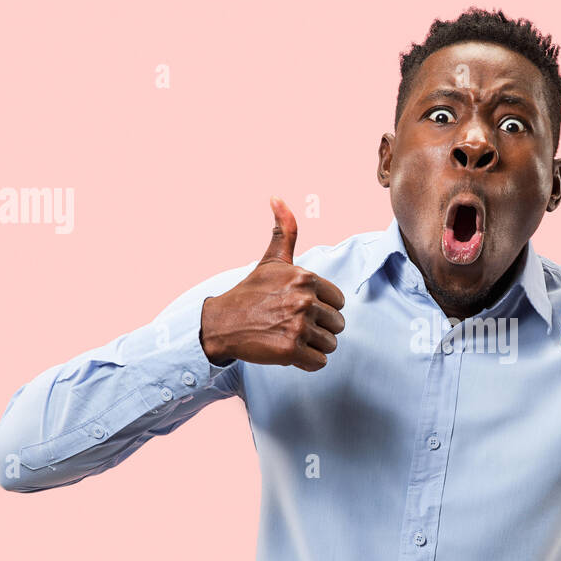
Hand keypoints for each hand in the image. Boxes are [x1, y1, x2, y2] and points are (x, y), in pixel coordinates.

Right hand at [199, 197, 345, 370]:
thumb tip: (277, 197)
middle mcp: (304, 300)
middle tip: (294, 325)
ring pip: (331, 344)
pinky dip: (307, 362)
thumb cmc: (250, 292)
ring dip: (313, 346)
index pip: (339, 301)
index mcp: (305, 278)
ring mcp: (298, 326)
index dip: (322, 308)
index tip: (299, 308)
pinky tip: (289, 352)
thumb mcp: (271, 260)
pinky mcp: (291, 350)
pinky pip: (319, 363)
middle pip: (338, 324)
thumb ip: (284, 231)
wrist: (221, 324)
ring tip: (291, 337)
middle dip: (320, 328)